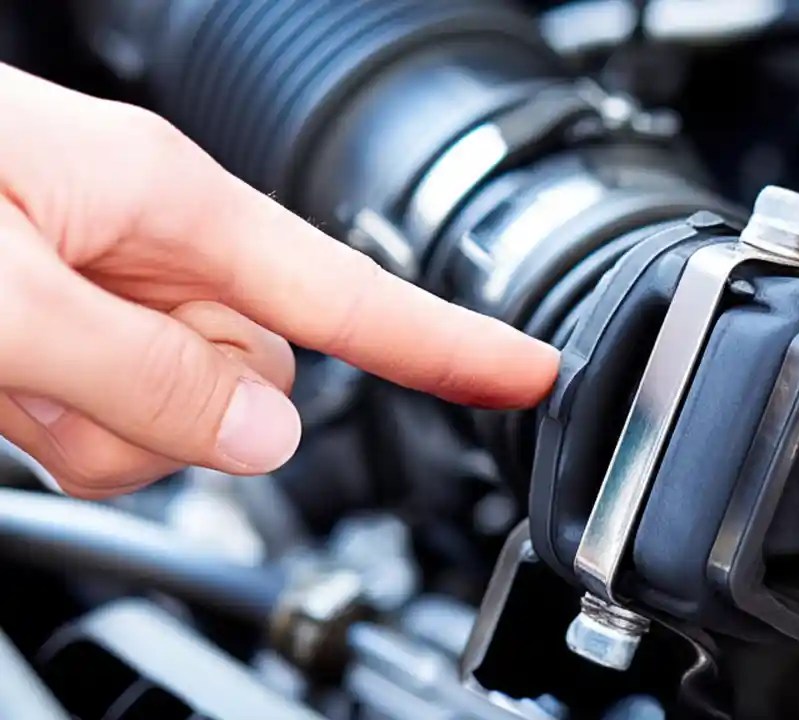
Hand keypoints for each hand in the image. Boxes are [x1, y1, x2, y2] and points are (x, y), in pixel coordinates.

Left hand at [0, 65, 557, 497]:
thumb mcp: (8, 297)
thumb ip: (149, 378)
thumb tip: (271, 438)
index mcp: (165, 200)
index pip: (351, 293)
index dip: (449, 344)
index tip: (528, 373)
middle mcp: (145, 237)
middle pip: (249, 379)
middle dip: (178, 420)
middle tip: (63, 389)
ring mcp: (97, 281)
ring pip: (179, 411)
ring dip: (105, 429)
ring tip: (12, 379)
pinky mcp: (48, 320)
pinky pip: (110, 415)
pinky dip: (60, 426)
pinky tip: (2, 383)